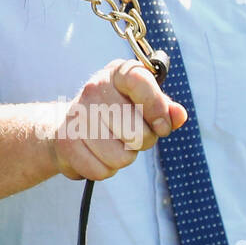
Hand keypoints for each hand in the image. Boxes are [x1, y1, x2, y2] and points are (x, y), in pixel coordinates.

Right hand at [51, 57, 187, 180]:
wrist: (69, 125)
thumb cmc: (115, 113)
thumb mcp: (142, 104)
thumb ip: (164, 109)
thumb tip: (179, 115)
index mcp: (116, 73)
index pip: (139, 81)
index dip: (156, 107)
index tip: (162, 126)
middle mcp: (93, 89)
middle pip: (135, 132)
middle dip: (143, 142)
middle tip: (132, 136)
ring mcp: (77, 115)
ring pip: (121, 157)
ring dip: (124, 158)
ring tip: (113, 144)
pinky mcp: (66, 142)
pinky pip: (102, 171)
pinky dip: (105, 169)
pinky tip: (97, 154)